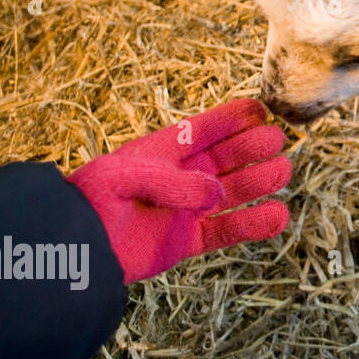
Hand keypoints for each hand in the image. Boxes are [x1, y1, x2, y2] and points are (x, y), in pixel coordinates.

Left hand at [67, 99, 291, 283]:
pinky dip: (255, 225)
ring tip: (281, 172)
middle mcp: (183, 177)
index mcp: (165, 151)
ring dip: (260, 180)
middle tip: (275, 142)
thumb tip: (216, 194)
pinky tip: (277, 216)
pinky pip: (229, 231)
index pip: (207, 129)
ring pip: (235, 191)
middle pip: (228, 157)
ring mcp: (188, 209)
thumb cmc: (94, 201)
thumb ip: (174, 182)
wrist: (76, 247)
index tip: (261, 112)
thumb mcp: (127, 176)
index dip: (234, 118)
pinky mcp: (189, 240)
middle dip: (254, 146)